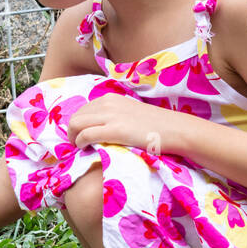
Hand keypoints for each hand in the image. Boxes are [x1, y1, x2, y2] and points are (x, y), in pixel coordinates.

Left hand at [63, 94, 185, 153]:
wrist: (175, 130)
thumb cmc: (155, 125)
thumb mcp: (130, 112)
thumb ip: (114, 115)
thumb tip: (98, 125)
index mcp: (111, 98)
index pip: (82, 110)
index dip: (78, 124)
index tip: (79, 135)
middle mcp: (108, 103)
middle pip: (75, 116)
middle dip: (71, 131)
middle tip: (76, 144)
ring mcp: (111, 116)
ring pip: (76, 124)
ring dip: (73, 137)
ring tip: (79, 148)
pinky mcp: (115, 130)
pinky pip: (86, 135)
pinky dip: (80, 143)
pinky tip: (84, 148)